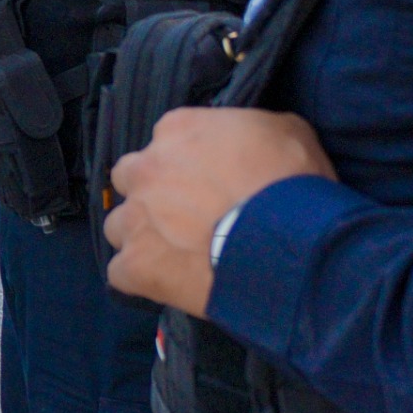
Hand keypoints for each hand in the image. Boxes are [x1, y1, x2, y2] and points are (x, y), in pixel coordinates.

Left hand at [103, 109, 335, 315]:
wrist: (288, 243)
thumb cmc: (292, 182)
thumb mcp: (286, 131)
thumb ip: (252, 131)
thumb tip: (250, 145)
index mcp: (177, 130)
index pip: (165, 142)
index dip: (185, 165)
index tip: (207, 183)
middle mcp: (146, 169)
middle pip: (131, 179)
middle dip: (152, 195)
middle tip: (186, 216)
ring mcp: (136, 219)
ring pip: (120, 226)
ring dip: (142, 237)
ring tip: (177, 254)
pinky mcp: (135, 266)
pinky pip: (122, 272)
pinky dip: (142, 278)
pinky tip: (169, 282)